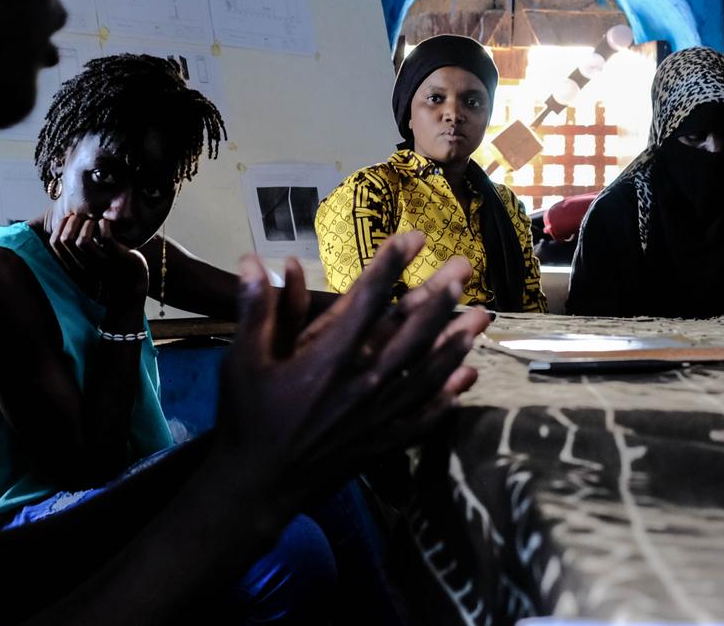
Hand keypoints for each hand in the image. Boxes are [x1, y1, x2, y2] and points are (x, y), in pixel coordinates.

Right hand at [48, 213, 148, 308]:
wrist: (131, 281)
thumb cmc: (106, 264)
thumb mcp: (87, 257)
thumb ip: (73, 246)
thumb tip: (63, 220)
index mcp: (74, 263)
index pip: (54, 243)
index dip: (59, 226)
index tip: (69, 219)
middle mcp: (84, 264)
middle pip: (66, 239)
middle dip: (72, 222)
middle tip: (82, 218)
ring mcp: (101, 261)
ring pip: (83, 240)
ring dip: (87, 224)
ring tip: (93, 222)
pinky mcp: (117, 257)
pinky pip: (106, 238)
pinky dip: (104, 225)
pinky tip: (106, 223)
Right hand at [213, 232, 486, 514]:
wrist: (257, 487)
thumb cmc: (248, 419)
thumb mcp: (242, 360)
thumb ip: (254, 309)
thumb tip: (252, 260)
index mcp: (330, 356)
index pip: (370, 298)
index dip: (394, 263)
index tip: (416, 237)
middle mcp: (364, 381)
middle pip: (413, 330)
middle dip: (441, 295)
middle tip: (464, 267)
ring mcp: (379, 413)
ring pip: (429, 370)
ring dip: (457, 341)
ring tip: (481, 317)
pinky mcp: (384, 441)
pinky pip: (425, 416)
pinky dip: (448, 396)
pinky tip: (467, 379)